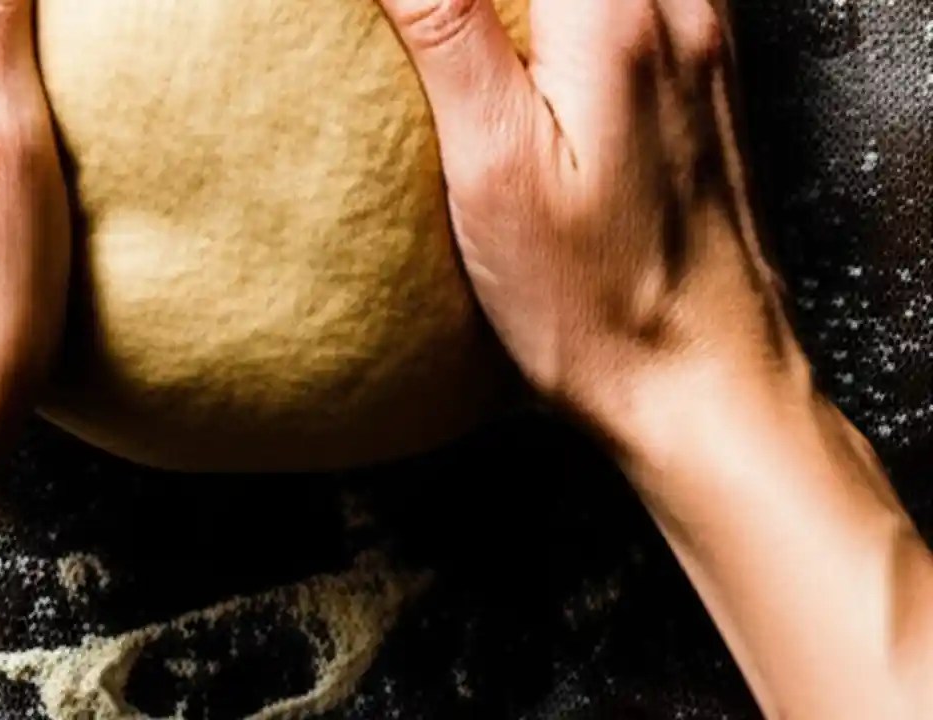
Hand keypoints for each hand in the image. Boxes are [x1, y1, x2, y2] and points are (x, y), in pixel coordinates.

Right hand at [376, 1, 932, 717]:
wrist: (706, 388)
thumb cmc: (596, 303)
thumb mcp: (494, 167)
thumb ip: (447, 31)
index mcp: (613, 19)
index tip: (401, 28)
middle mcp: (678, 12)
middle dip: (483, 1)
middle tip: (427, 35)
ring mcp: (706, 46)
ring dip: (529, 6)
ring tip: (475, 43)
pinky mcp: (708, 88)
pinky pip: (643, 3)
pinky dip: (577, 16)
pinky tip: (546, 59)